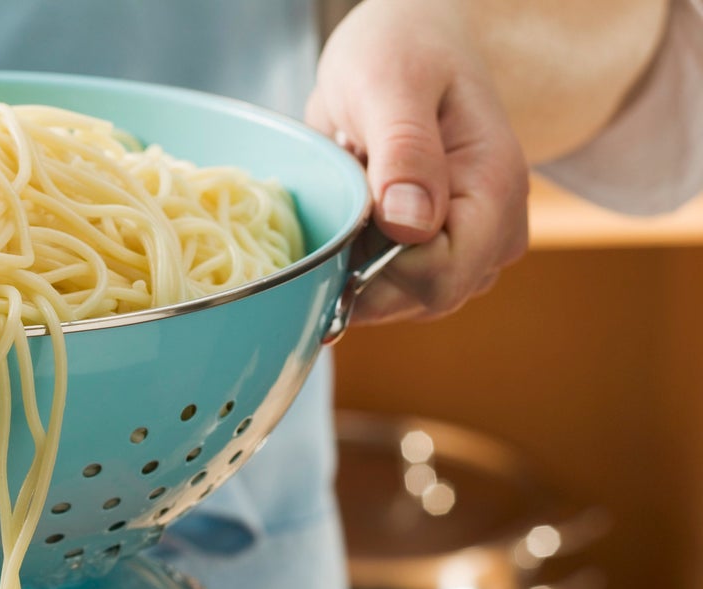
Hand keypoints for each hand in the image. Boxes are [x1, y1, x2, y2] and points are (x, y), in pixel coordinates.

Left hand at [306, 0, 529, 323]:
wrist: (409, 38)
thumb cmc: (402, 47)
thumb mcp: (391, 82)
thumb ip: (404, 150)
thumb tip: (409, 226)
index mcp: (494, 188)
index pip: (440, 279)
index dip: (378, 270)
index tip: (345, 221)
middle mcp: (493, 228)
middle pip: (423, 299)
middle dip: (364, 270)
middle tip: (342, 200)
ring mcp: (468, 243)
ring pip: (404, 300)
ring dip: (358, 264)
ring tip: (353, 195)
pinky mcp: (437, 248)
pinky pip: (390, 285)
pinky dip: (357, 261)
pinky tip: (352, 212)